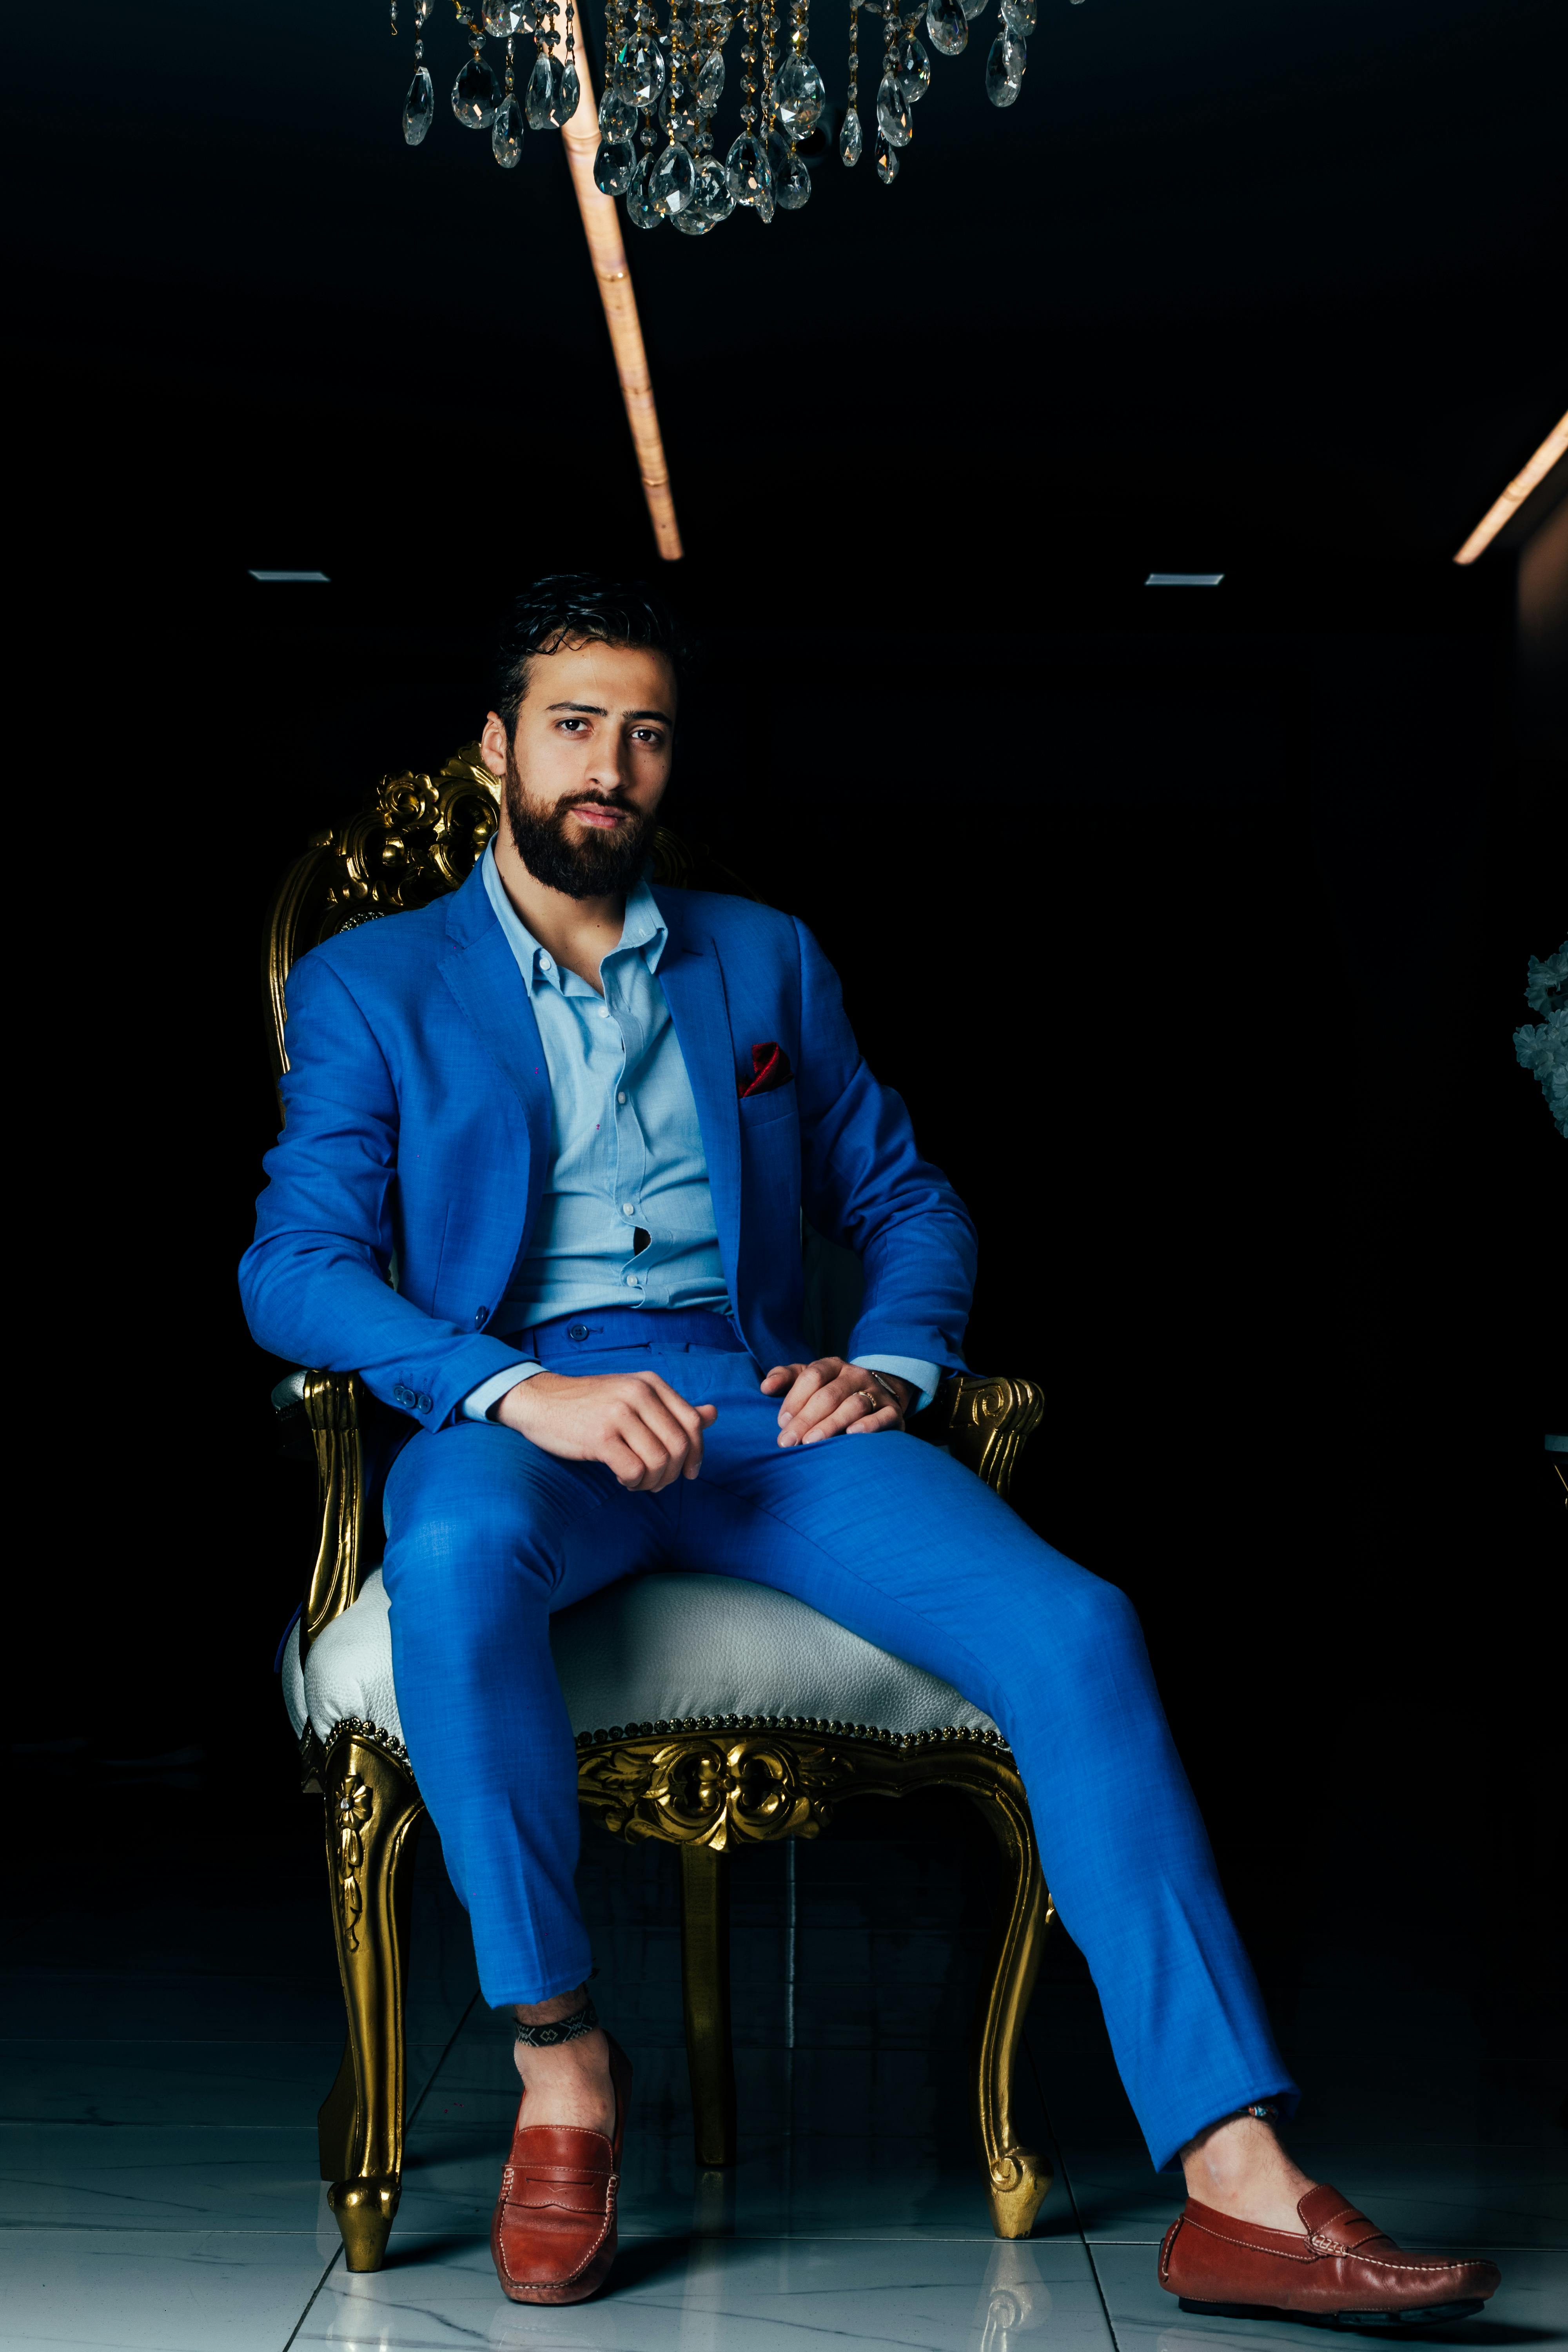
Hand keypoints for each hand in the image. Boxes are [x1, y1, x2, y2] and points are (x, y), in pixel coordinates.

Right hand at [496, 1370, 716, 1491]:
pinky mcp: (600, 1437)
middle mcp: (639, 1394)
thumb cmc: (591, 1404)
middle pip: (680, 1446)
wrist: (541, 1401)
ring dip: (653, 1481)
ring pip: (660, 1462)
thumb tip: (713, 1414)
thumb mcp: (634, 1397)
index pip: (693, 1422)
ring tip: (638, 1481)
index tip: (689, 1472)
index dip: (697, 1453)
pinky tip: (622, 1478)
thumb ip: (673, 1408)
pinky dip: (634, 1483)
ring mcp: (619, 1414)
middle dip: (674, 1473)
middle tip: (657, 1482)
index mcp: (651, 1383)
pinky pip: (635, 1471)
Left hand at [759, 1356, 912, 1446]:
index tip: (781, 1422)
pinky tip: (851, 1436)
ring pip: (854, 1405)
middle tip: (788, 1442)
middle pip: (829, 1394)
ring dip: (831, 1424)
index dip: (795, 1398)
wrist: (878, 1393)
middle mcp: (856, 1376)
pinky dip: (869, 1426)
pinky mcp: (893, 1412)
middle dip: (806, 1419)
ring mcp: (876, 1393)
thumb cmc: (833, 1391)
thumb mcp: (809, 1378)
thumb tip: (765, 1387)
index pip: (813, 1375)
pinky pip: (883, 1417)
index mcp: (834, 1365)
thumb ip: (785, 1378)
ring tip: (811, 1442)